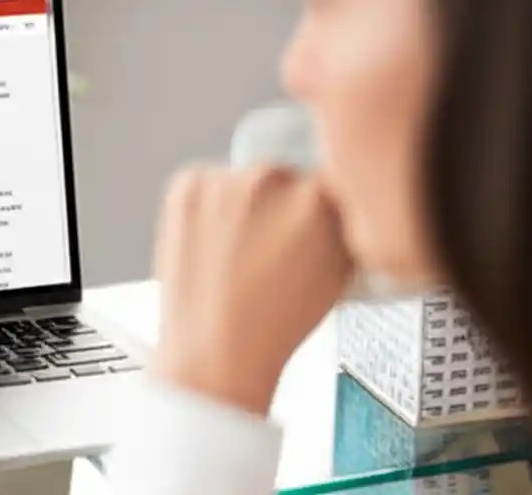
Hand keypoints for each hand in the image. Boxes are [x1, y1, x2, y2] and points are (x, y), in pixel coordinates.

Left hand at [151, 166, 353, 415]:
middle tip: (268, 247)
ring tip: (236, 254)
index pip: (325, 179)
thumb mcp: (341, 270)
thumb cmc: (275, 325)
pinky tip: (211, 247)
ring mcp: (227, 181)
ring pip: (240, 181)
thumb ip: (343, 224)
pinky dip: (204, 208)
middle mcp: (275, 179)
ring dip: (239, 206)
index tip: (304, 228)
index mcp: (322, 198)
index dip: (313, 210)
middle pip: (282, 177)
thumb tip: (337, 198)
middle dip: (277, 206)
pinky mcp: (188, 186)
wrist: (216, 354)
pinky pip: (203, 186)